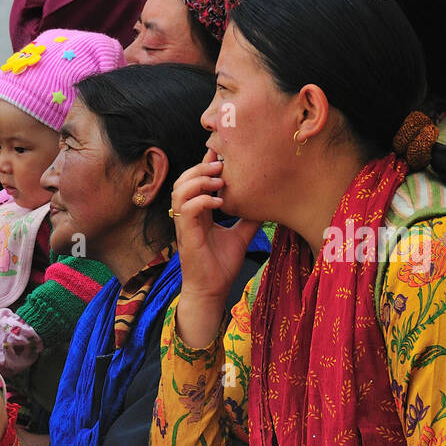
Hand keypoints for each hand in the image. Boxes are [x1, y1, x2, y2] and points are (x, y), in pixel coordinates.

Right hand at [170, 148, 261, 310]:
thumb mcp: (241, 236)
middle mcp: (187, 216)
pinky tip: (218, 202)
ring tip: (219, 181)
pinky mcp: (185, 236)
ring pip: (179, 191)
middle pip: (182, 180)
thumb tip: (266, 203)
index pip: (195, 182)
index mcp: (198, 213)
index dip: (204, 165)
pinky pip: (187, 209)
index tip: (221, 154)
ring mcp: (184, 225)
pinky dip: (202, 201)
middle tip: (222, 165)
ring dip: (199, 181)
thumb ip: (248, 219)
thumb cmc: (221, 266)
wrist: (212, 291)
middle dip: (200, 167)